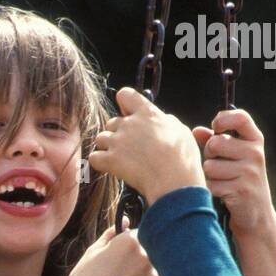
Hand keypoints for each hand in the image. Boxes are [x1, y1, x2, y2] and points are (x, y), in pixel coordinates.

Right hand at [61, 220, 165, 275]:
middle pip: (155, 246)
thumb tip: (126, 221)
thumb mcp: (92, 252)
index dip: (136, 238)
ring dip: (154, 267)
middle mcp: (146, 256)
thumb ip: (111, 234)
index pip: (144, 230)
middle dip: (146, 252)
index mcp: (130, 241)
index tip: (126, 248)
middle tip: (128, 265)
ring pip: (162, 264)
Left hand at [88, 86, 205, 205]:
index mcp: (147, 113)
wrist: (174, 181)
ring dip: (107, 147)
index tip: (129, 115)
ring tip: (120, 159)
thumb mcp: (180, 130)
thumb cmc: (181, 158)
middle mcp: (130, 124)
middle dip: (117, 133)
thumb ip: (166, 121)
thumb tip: (161, 120)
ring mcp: (118, 142)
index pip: (125, 95)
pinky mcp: (111, 161)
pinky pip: (94, 158)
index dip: (124, 105)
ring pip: (100, 139)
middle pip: (111, 122)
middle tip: (129, 147)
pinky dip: (100, 163)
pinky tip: (110, 168)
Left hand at [192, 108, 274, 236]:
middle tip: (217, 164)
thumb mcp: (233, 158)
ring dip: (209, 176)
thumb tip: (196, 131)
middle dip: (209, 155)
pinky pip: (211, 184)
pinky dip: (210, 190)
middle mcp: (255, 153)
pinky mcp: (240, 191)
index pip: (240, 118)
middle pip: (215, 143)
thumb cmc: (239, 181)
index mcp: (255, 140)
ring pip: (210, 166)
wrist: (256, 215)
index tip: (215, 128)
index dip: (223, 119)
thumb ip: (215, 142)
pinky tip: (220, 194)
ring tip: (221, 181)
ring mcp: (249, 172)